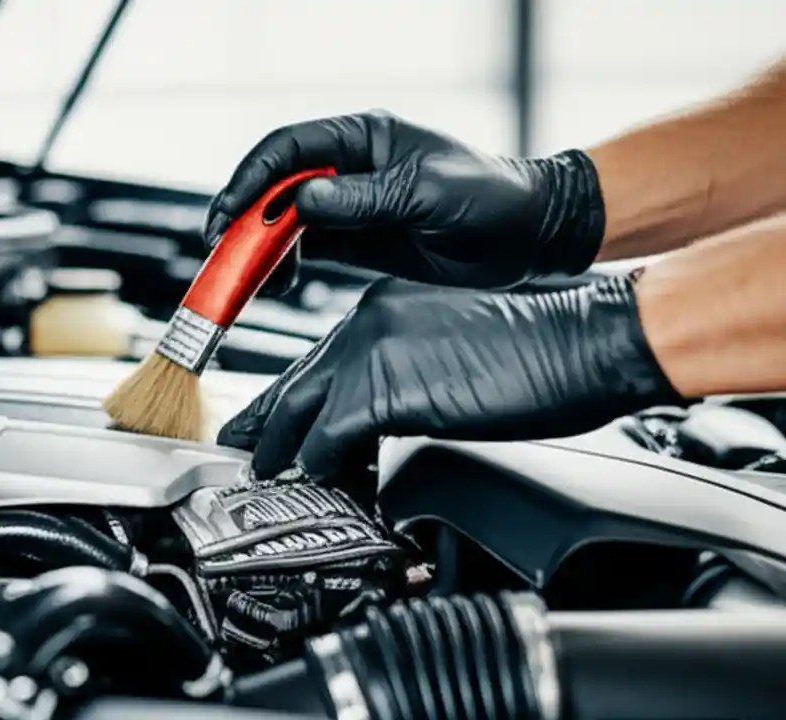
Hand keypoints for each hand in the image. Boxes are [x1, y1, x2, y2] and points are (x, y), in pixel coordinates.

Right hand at [204, 111, 606, 290]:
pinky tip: (275, 285)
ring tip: (246, 277)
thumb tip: (302, 201)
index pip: (289, 149)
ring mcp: (348, 207)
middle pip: (275, 186)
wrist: (529, 240)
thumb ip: (364, 198)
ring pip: (283, 223)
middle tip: (221, 252)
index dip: (252, 179)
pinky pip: (304, 252)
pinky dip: (282, 268)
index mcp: (364, 138)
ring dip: (259, 248)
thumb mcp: (428, 193)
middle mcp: (348, 169)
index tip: (230, 213)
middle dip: (243, 218)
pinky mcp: (354, 243)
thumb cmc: (491, 198)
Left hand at [217, 275, 678, 482]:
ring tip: (269, 473)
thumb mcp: (452, 351)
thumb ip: (405, 375)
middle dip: (267, 419)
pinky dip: (321, 465)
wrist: (577, 342)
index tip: (274, 416)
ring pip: (305, 409)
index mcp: (385, 307)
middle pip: (299, 379)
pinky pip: (330, 438)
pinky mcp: (382, 390)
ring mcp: (371, 352)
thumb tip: (378, 419)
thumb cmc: (537, 351)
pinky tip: (322, 479)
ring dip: (285, 449)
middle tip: (243, 445)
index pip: (323, 357)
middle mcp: (368, 320)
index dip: (295, 394)